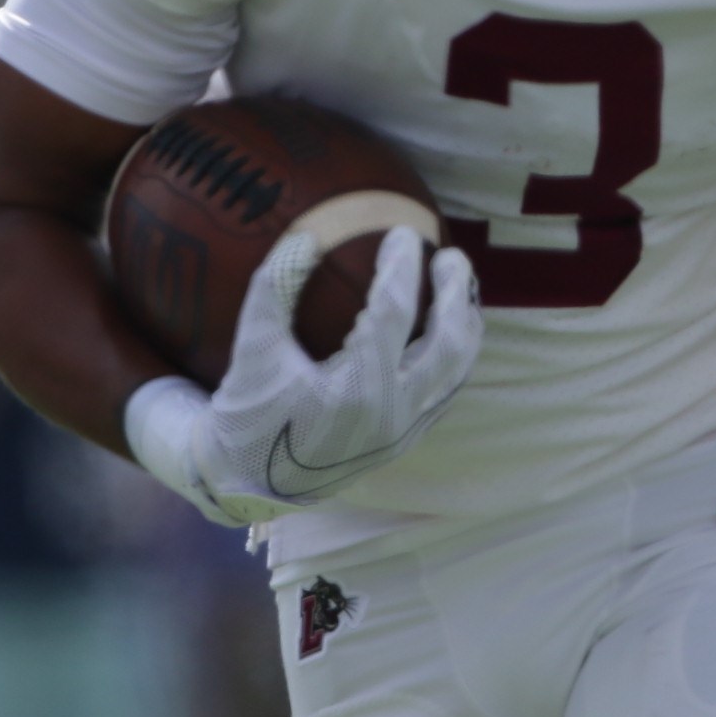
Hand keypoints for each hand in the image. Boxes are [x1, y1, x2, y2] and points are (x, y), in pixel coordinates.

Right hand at [124, 226, 480, 524]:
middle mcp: (390, 415)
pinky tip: (447, 325)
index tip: (402, 234)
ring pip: (456, 371)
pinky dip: (454, 354)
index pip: (393, 316)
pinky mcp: (407, 439)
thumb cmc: (250, 410)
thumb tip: (308, 236)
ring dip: (464, 323)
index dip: (402, 268)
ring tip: (459, 284)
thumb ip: (275, 288)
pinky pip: (446, 390)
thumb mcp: (253, 347)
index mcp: (353, 392)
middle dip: (456, 294)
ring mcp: (404, 431)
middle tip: (451, 256)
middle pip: (447, 345)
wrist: (252, 481)